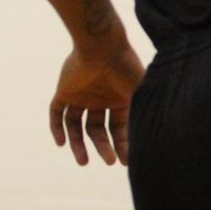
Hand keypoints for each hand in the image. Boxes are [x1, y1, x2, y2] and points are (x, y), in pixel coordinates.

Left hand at [50, 37, 144, 165]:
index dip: (122, 145)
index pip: (119, 129)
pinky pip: (57, 113)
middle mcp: (100, 99)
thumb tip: (154, 143)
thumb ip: (144, 117)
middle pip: (98, 130)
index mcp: (119, 99)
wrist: (104, 47)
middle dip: (103, 146)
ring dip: (79, 144)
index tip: (124, 160)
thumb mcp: (141, 96)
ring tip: (83, 162)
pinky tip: (61, 144)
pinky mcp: (65, 91)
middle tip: (108, 161)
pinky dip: (57, 128)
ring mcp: (81, 95)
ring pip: (76, 125)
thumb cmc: (127, 69)